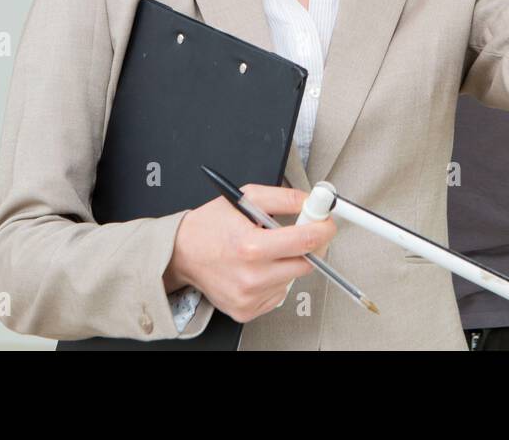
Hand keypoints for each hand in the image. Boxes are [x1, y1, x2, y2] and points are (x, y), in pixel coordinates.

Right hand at [165, 184, 335, 322]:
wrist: (181, 254)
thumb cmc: (210, 226)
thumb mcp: (245, 198)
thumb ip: (283, 197)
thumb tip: (311, 201)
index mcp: (251, 246)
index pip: (305, 241)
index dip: (323, 228)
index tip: (326, 222)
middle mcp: (251, 276)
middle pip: (306, 264)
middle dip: (308, 246)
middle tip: (296, 233)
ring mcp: (249, 297)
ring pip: (293, 279)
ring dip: (288, 262)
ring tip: (265, 250)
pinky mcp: (246, 311)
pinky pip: (278, 294)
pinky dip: (275, 279)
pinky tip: (257, 268)